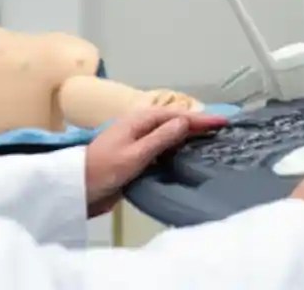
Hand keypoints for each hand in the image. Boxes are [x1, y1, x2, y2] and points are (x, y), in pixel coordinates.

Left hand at [84, 107, 227, 216]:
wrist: (78, 188)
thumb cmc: (105, 170)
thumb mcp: (136, 154)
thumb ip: (161, 138)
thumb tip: (185, 121)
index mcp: (140, 121)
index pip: (178, 116)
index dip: (202, 119)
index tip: (224, 121)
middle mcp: (140, 127)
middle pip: (175, 122)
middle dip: (198, 124)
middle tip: (223, 130)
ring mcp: (137, 141)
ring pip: (169, 134)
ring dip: (189, 135)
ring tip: (211, 141)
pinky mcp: (136, 156)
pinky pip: (162, 147)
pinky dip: (178, 147)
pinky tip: (188, 155)